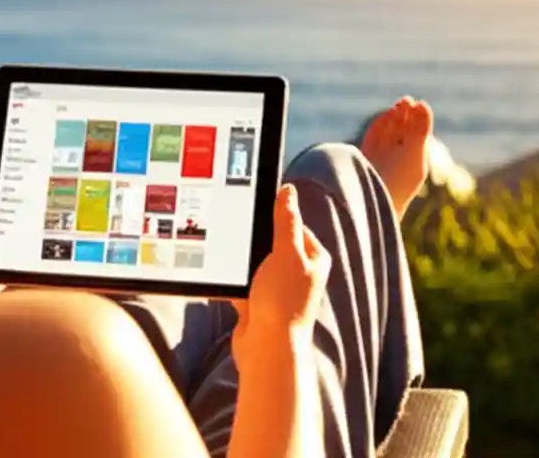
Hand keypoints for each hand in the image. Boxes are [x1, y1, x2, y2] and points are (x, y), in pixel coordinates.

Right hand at [232, 185, 330, 366]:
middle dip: (255, 241)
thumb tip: (287, 190)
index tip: (253, 209)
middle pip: (272, 244)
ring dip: (243, 264)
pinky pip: (243, 285)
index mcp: (313, 258)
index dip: (274, 216)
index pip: (294, 224)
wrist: (268, 348)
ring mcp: (279, 290)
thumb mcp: (286, 252)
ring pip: (256, 265)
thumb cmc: (284, 301)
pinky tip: (225, 280)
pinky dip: (234, 284)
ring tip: (232, 260)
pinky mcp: (260, 304)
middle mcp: (299, 273)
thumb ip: (286, 221)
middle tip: (238, 233)